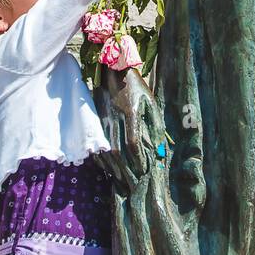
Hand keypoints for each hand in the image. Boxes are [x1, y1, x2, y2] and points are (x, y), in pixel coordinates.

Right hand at [91, 66, 164, 196]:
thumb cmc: (136, 86)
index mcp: (130, 113)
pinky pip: (96, 145)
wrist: (112, 70)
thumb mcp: (150, 101)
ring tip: (122, 182)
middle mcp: (114, 118)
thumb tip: (158, 147)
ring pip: (105, 151)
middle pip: (118, 152)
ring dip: (114, 169)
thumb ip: (155, 124)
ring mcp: (102, 120)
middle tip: (134, 184)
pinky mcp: (95, 121)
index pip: (133, 143)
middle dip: (127, 171)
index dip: (139, 160)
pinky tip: (108, 169)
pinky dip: (101, 160)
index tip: (146, 170)